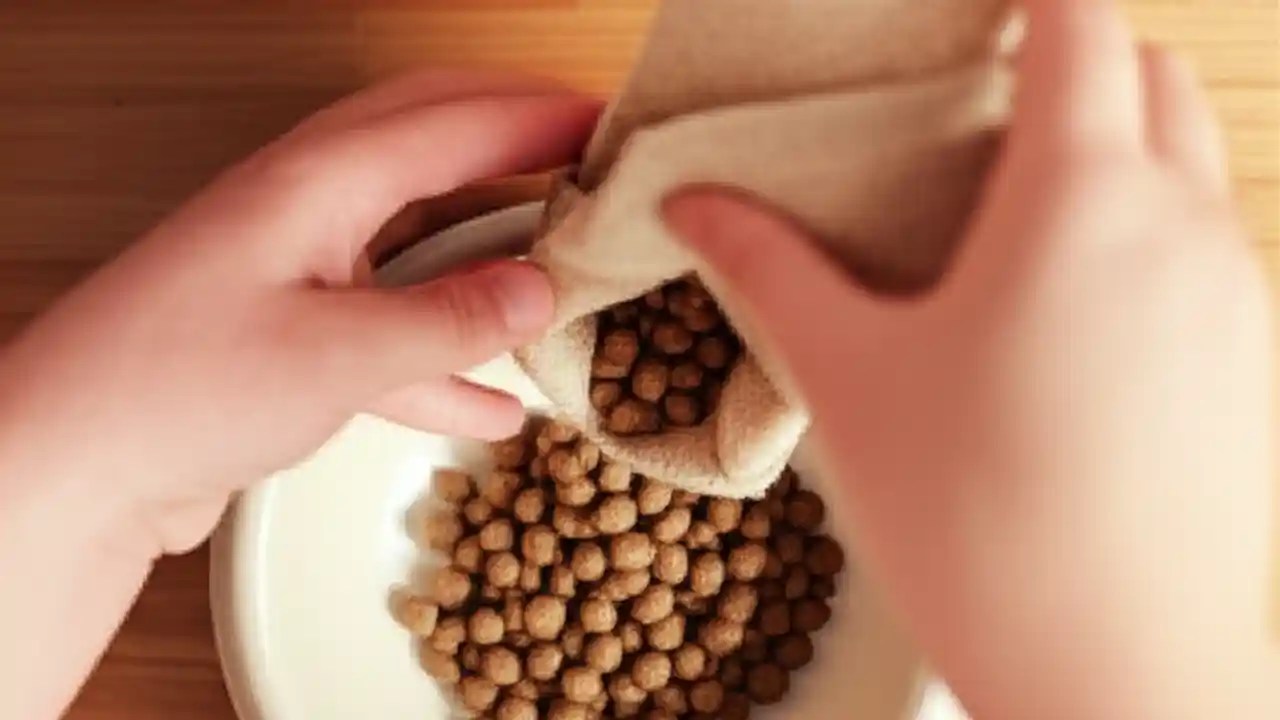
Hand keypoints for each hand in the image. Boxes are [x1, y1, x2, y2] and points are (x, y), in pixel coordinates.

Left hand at [0, 71, 597, 718]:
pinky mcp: (288, 333)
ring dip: (488, 254)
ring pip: (417, 237)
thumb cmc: (173, 388)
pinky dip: (445, 358)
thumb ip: (449, 320)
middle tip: (591, 163)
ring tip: (556, 274)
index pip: (457, 121)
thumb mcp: (338, 353)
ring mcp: (296, 267)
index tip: (619, 124)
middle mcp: (309, 206)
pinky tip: (495, 405)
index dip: (545, 116)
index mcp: (320, 179)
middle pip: (433, 147)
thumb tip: (541, 291)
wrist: (68, 467)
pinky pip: (389, 326)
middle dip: (516, 145)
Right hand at [667, 2, 1275, 717]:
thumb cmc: (976, 524)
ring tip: (1029, 206)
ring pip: (1194, 161)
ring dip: (1125, 143)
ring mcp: (1238, 296)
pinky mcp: (1257, 364)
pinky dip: (1157, 226)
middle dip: (1082, 58)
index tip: (990, 6)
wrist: (1115, 676)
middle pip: (1152, 75)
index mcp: (1079, 200)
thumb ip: (768, 266)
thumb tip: (691, 204)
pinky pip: (1214, 246)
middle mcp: (1182, 227)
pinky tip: (1080, 308)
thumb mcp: (849, 378)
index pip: (1080, 22)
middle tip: (995, 101)